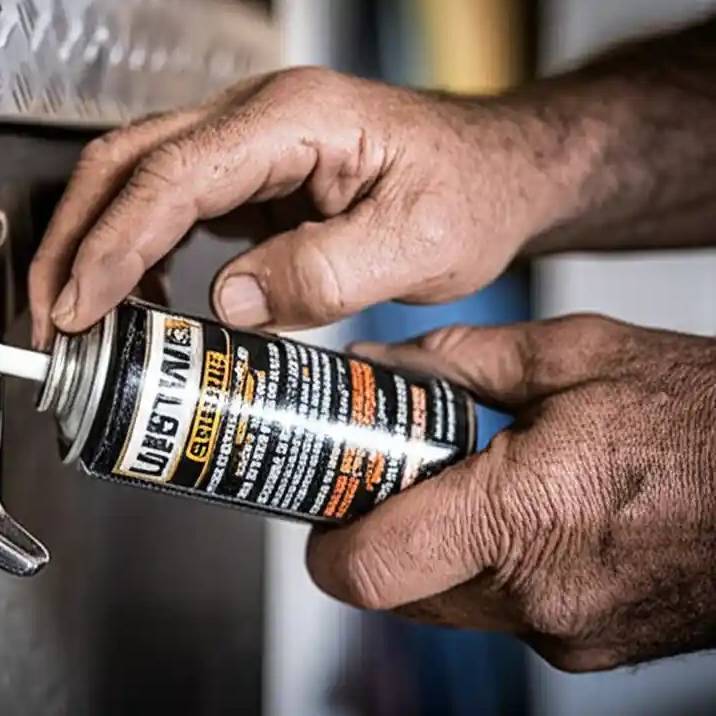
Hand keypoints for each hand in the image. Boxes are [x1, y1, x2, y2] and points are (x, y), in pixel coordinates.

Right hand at [28, 66, 573, 346]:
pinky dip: (133, 253)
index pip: (169, 176)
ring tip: (77, 318)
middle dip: (73, 240)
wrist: (496, 172)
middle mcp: (254, 117)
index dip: (114, 244)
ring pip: (129, 178)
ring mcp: (243, 141)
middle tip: (49, 317)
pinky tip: (140, 302)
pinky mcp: (241, 174)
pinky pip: (162, 204)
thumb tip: (230, 304)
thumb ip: (324, 273)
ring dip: (92, 246)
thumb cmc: (471, 192)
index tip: (80, 306)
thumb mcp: (420, 244)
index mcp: (292, 118)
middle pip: (123, 162)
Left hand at [306, 314, 715, 671]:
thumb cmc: (706, 419)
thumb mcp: (577, 354)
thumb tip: (380, 366)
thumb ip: (459, 362)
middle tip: (388, 485)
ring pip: (451, 609)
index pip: (367, 571)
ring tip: (472, 490)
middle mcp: (536, 596)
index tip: (325, 507)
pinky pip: (510, 618)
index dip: (326, 544)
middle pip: (397, 596)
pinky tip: (535, 519)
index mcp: (518, 518)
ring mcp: (569, 634)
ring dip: (438, 557)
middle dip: (378, 542)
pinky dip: (498, 575)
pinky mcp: (595, 649)